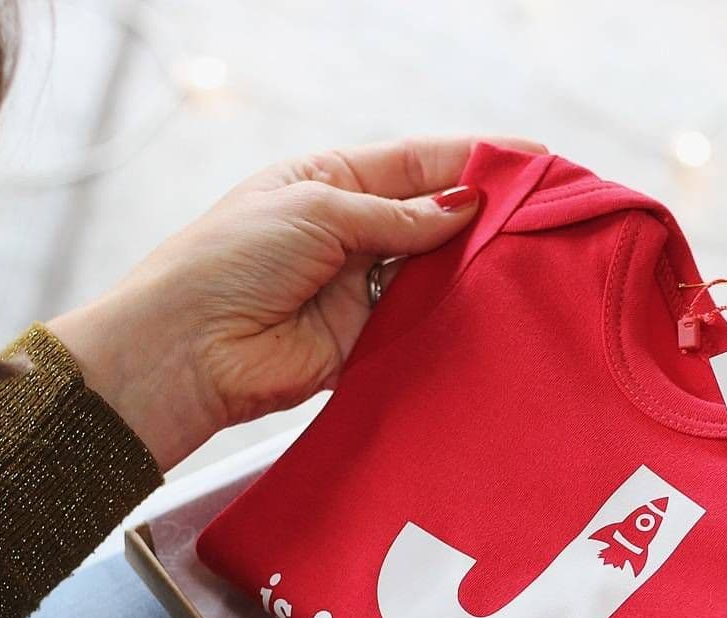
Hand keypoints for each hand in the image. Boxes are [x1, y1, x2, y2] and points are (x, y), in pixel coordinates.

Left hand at [49, 136, 544, 470]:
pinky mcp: (366, 337)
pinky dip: (447, 309)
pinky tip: (480, 297)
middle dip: (480, 212)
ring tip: (518, 251)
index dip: (471, 160)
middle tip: (535, 210)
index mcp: (330, 182)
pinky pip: (418, 318)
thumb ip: (394, 216)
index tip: (527, 160)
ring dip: (469, 262)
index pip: (414, 164)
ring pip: (432, 268)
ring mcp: (360, 286)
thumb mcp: (317, 210)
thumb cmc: (230, 260)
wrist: (191, 349)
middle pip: (431, 216)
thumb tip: (462, 208)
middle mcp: (350, 232)